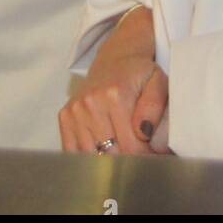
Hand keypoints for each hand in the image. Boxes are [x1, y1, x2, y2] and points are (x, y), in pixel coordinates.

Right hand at [59, 6, 168, 156]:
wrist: (115, 59)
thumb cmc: (139, 74)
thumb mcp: (158, 82)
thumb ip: (154, 107)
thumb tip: (144, 133)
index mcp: (116, 95)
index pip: (131, 147)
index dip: (145, 158)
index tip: (153, 156)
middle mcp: (91, 103)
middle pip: (111, 155)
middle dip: (129, 162)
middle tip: (140, 157)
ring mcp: (75, 110)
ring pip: (91, 157)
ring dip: (108, 163)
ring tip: (122, 154)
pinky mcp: (65, 116)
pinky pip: (72, 151)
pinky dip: (87, 159)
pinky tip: (101, 154)